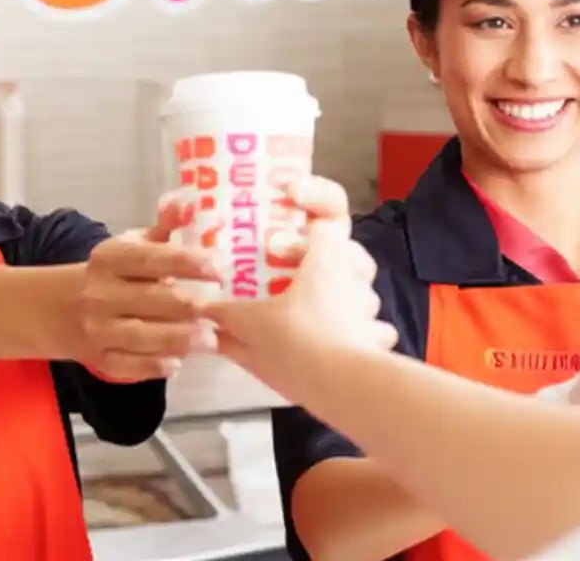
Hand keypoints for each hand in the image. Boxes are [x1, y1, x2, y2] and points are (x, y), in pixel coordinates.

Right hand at [75, 193, 220, 381]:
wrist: (50, 309)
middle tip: (222, 312)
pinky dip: (153, 366)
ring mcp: (97, 329)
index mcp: (109, 260)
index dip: (187, 263)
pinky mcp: (96, 359)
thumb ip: (162, 228)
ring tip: (211, 341)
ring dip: (181, 340)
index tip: (218, 271)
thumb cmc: (107, 275)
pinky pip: (128, 366)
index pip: (151, 259)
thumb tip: (186, 200)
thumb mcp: (128, 247)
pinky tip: (177, 363)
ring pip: (143, 337)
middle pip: (153, 301)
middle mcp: (100, 294)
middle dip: (191, 307)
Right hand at [197, 176, 397, 392]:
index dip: (313, 198)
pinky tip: (344, 342)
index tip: (290, 196)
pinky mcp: (376, 339)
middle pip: (351, 253)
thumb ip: (224, 316)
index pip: (328, 211)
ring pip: (366, 292)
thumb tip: (202, 311)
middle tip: (299, 275)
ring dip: (348, 299)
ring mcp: (369, 307)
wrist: (339, 383)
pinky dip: (363, 334)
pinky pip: (375, 330)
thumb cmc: (297, 340)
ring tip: (318, 313)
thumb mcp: (249, 326)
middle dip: (331, 260)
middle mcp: (354, 274)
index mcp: (326, 254)